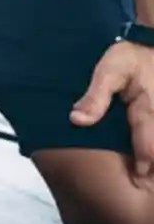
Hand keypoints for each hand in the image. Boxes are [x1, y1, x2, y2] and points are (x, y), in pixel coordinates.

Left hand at [70, 40, 153, 177]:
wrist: (150, 42)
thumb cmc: (129, 56)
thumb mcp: (108, 72)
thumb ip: (95, 98)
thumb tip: (77, 120)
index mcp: (149, 111)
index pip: (149, 148)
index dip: (144, 167)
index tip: (137, 181)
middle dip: (153, 166)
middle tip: (141, 182)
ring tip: (145, 173)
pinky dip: (152, 142)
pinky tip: (147, 154)